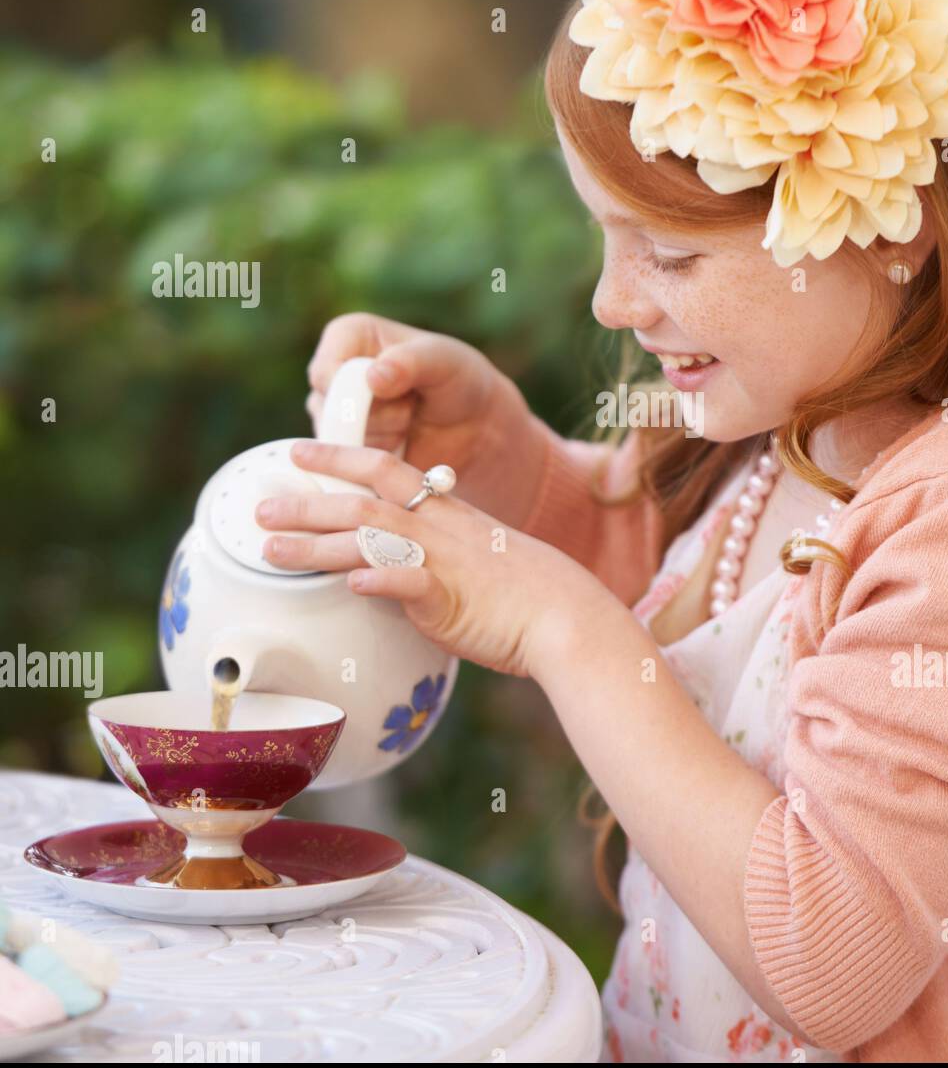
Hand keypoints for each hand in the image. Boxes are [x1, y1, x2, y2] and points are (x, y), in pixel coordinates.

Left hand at [254, 438, 607, 679]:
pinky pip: (410, 584)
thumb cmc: (526, 595)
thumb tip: (393, 568)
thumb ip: (432, 558)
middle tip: (260, 506)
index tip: (298, 451)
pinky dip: (378, 580)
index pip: (385, 470)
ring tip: (270, 550)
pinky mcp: (449, 600)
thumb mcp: (477, 560)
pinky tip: (348, 583)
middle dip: (306, 502)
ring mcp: (442, 563)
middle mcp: (437, 530)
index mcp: (446, 514)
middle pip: (361, 504)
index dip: (339, 457)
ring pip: (370, 540)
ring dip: (315, 544)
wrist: (567, 616)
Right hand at [305, 312, 548, 528]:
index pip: (325, 372)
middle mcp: (331, 372)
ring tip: (409, 423)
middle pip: (329, 411)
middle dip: (377, 418)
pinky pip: (344, 465)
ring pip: (337, 441)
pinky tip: (402, 445)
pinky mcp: (341, 447)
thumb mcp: (443, 361)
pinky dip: (378, 460)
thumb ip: (410, 363)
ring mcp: (332, 412)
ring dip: (381, 440)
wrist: (473, 425)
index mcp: (347, 336)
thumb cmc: (459, 380)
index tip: (395, 391)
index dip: (356, 393)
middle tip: (411, 407)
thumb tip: (373, 377)